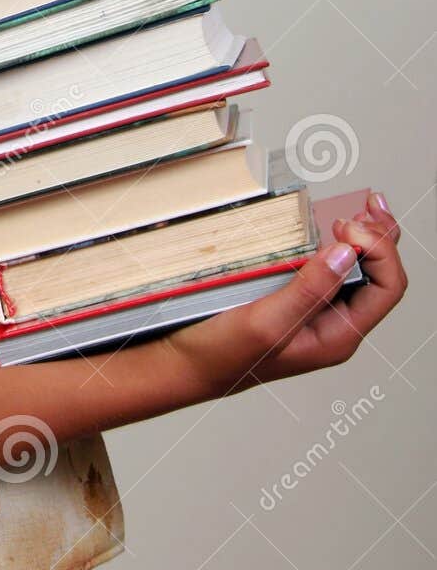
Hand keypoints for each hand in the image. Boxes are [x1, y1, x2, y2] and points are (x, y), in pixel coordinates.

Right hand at [160, 191, 406, 400]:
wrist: (182, 364)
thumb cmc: (221, 356)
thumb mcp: (267, 322)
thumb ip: (309, 289)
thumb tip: (346, 253)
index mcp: (338, 336)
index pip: (387, 287)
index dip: (379, 250)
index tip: (346, 226)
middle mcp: (333, 324)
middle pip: (379, 275)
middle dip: (380, 237)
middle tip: (367, 204)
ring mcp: (314, 311)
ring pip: (356, 270)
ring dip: (362, 237)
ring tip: (361, 207)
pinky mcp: (291, 299)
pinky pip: (324, 269)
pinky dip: (332, 243)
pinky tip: (327, 225)